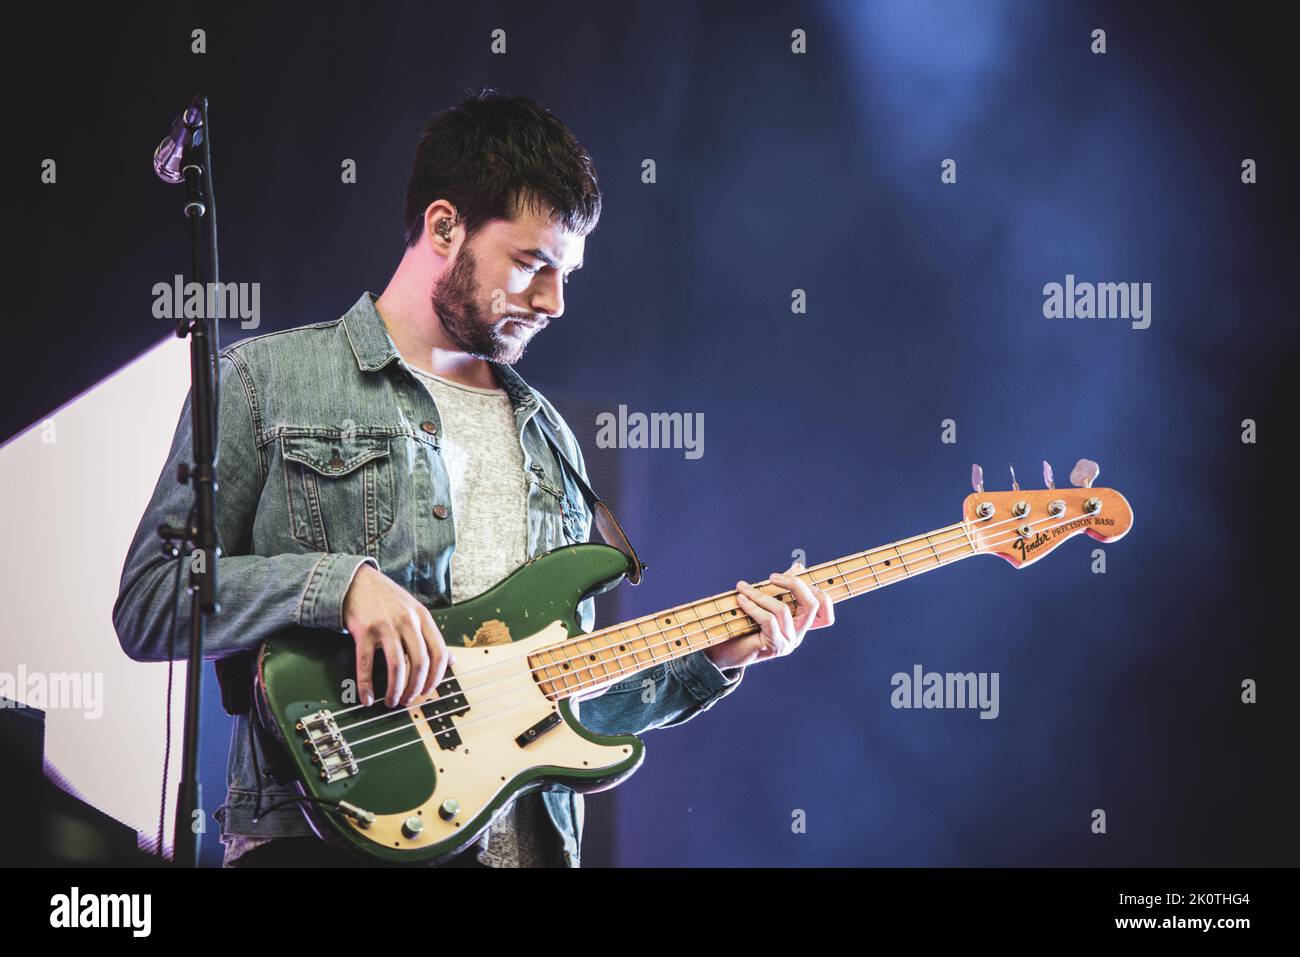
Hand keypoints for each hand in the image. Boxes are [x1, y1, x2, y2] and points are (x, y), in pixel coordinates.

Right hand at [341, 564, 452, 707]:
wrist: (357, 581)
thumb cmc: (387, 599)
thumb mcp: (415, 611)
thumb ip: (432, 635)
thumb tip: (452, 660)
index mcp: (423, 617)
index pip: (439, 653)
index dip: (436, 677)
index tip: (428, 691)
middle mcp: (407, 621)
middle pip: (420, 663)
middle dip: (416, 688)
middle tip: (409, 701)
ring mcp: (385, 625)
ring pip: (396, 666)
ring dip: (395, 690)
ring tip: (392, 701)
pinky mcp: (364, 630)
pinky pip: (366, 664)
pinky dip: (366, 685)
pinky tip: (367, 697)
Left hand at [706, 561, 833, 669]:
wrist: (725, 652)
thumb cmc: (744, 625)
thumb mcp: (765, 603)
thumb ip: (782, 588)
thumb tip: (799, 566)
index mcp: (800, 624)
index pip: (825, 612)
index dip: (818, 592)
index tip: (794, 575)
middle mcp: (799, 634)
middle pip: (813, 606)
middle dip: (795, 584)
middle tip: (772, 576)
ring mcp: (789, 642)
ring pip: (783, 610)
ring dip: (760, 595)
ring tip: (742, 588)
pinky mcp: (775, 646)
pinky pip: (768, 620)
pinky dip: (753, 606)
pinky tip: (741, 599)